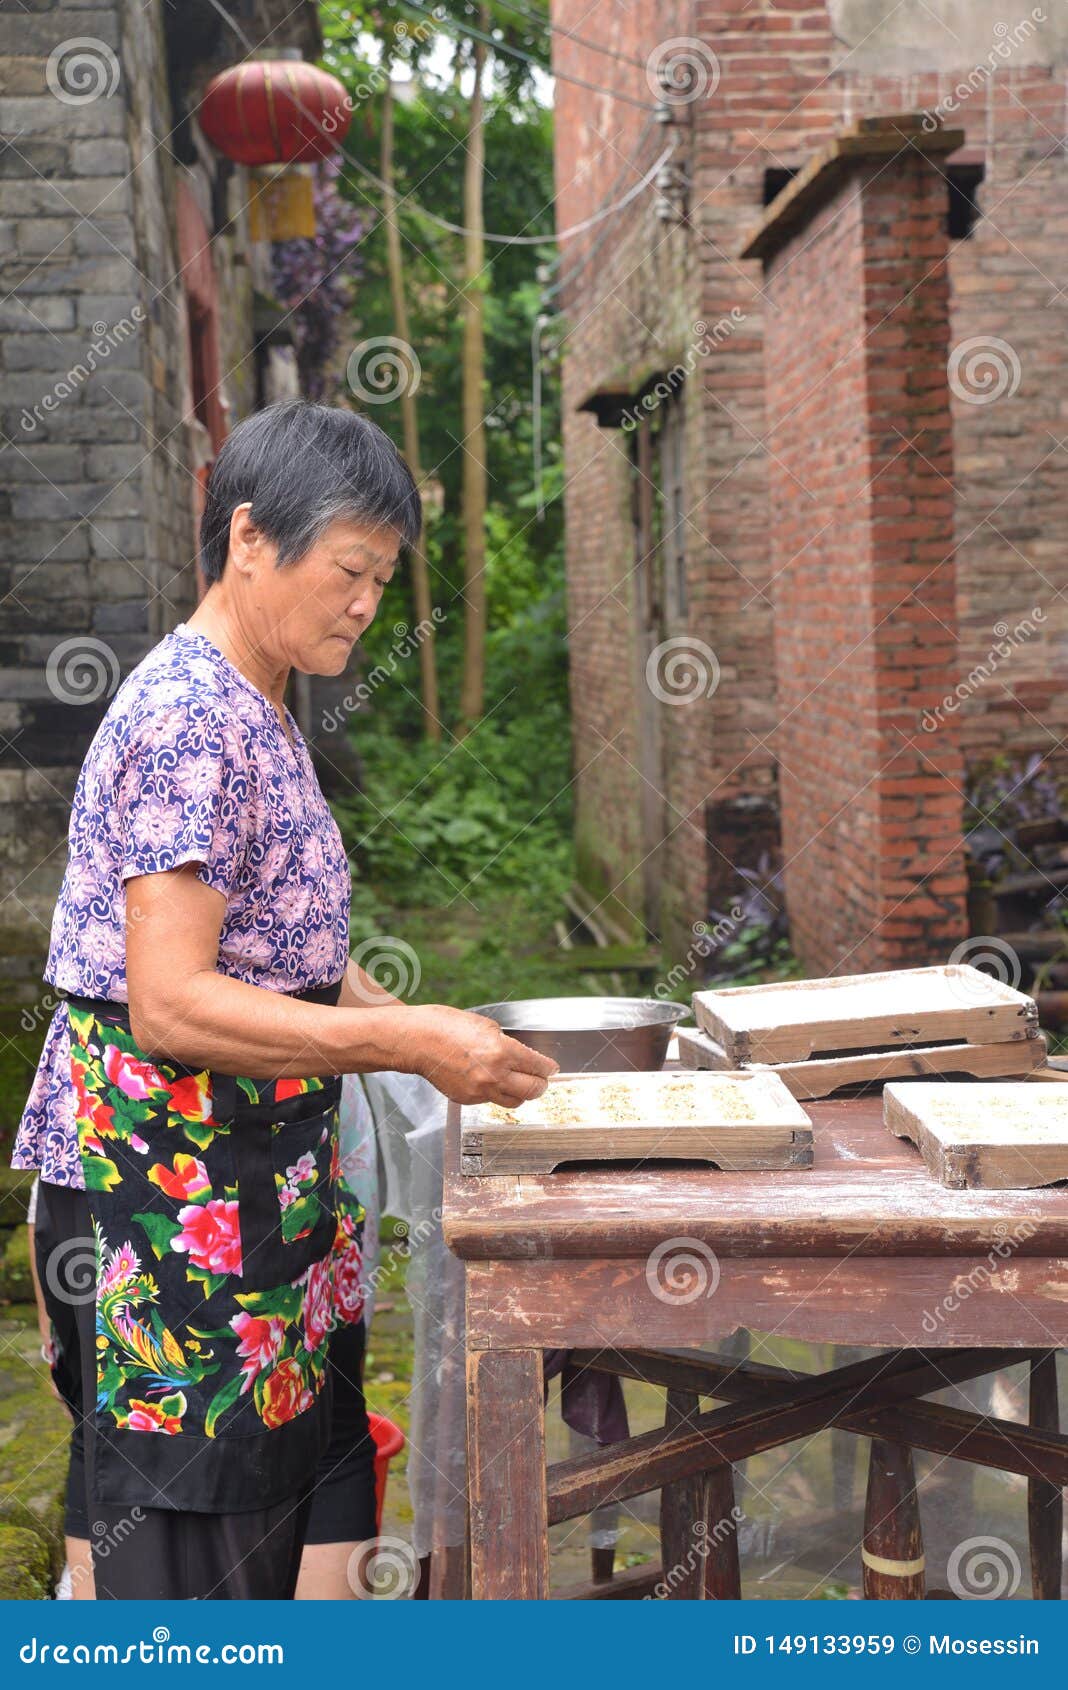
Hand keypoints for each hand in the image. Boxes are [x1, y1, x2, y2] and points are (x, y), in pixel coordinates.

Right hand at [410, 1005, 557, 1106]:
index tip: (551, 1068)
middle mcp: (494, 1075)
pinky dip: (495, 1093)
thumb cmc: (447, 1026)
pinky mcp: (467, 1099)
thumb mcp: (486, 1026)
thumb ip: (506, 1043)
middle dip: (540, 1085)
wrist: (418, 1041)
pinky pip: (490, 1101)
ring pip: (514, 1102)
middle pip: (532, 1091)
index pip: (537, 1066)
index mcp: (502, 1052)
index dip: (548, 1068)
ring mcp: (480, 1091)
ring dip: (520, 1093)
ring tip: (519, 1084)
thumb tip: (519, 1056)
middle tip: (541, 1080)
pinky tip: (490, 1081)